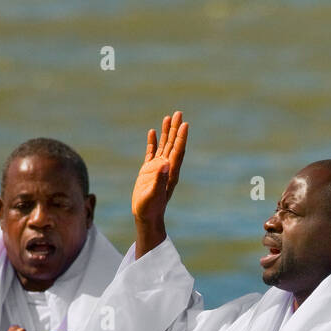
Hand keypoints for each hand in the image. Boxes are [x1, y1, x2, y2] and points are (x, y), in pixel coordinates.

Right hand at [132, 110, 187, 255]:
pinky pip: (151, 152)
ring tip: (168, 117)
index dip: (181, 138)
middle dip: (176, 129)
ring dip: (166, 132)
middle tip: (179, 113)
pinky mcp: (148, 171)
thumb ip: (159, 180)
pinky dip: (152, 142)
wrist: (145, 216)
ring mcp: (158, 168)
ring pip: (163, 146)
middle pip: (173, 144)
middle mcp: (166, 168)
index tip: (185, 124)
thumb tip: (165, 164)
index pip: (177, 151)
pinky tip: (152, 132)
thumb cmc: (150, 208)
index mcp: (170, 173)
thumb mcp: (153, 195)